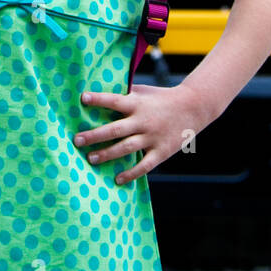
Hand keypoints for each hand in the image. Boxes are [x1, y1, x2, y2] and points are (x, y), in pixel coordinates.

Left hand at [73, 83, 210, 184]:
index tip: (82, 98)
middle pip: (115, 129)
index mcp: (137, 103)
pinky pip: (144, 165)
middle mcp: (143, 120)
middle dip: (94, 135)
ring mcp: (152, 137)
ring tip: (91, 159)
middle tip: (77, 140)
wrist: (193, 107)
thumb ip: (125, 94)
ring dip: (107, 154)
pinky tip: (118, 179)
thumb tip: (100, 93)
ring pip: (126, 148)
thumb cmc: (162, 98)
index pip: (114, 100)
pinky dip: (131, 173)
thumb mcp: (144, 91)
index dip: (98, 99)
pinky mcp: (162, 151)